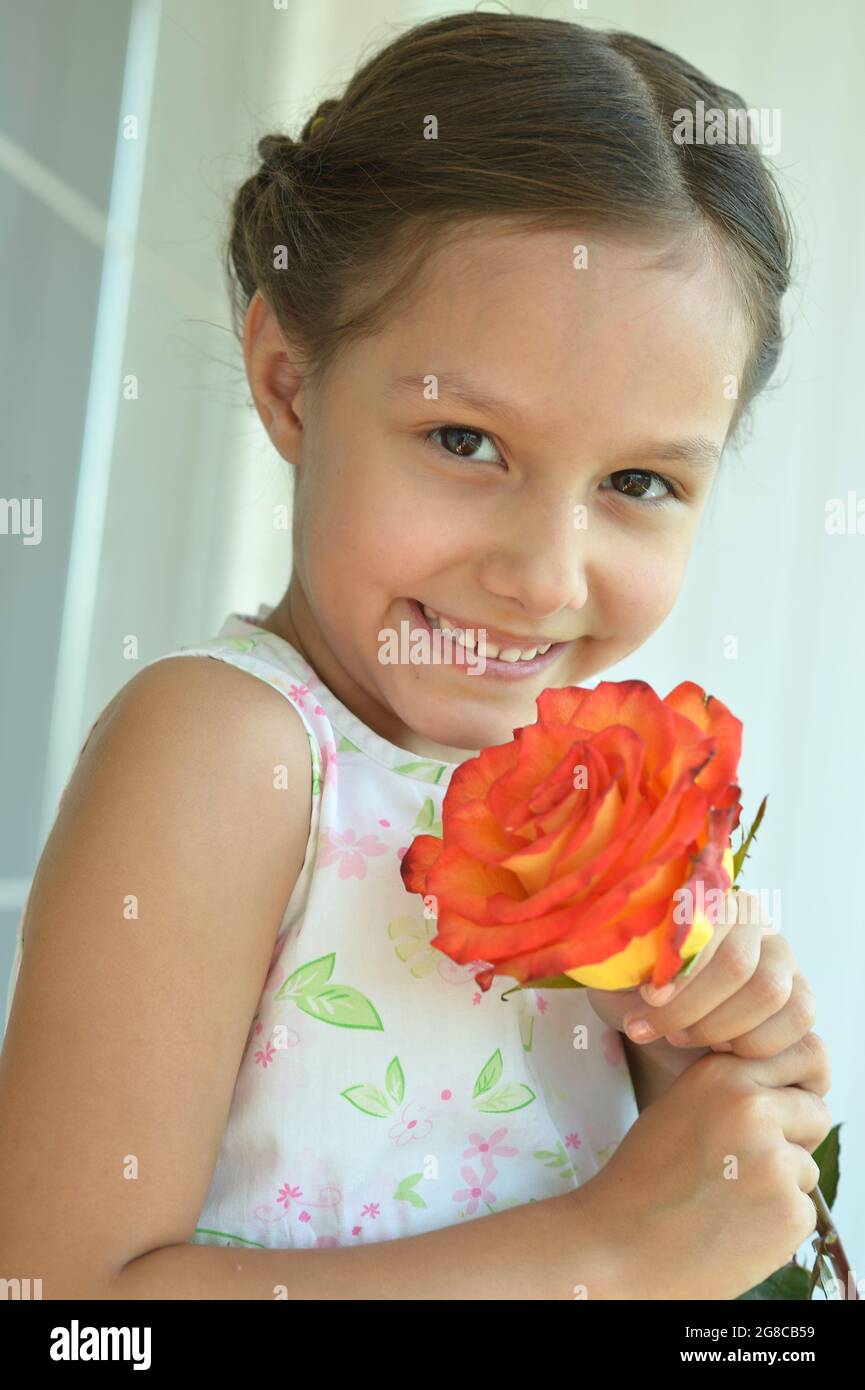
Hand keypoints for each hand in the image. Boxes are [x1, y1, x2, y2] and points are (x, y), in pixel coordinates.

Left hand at [585, 889, 817, 1060]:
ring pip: (770, 992)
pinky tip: (718, 1050)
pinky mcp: (801, 996)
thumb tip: (640, 972)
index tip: (647, 999)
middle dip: (690, 1008)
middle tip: (652, 1030)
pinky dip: (755, 1044)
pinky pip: (797, 1019)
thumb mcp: (619, 973)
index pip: (705, 928)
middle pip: (738, 964)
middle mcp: (754, 919)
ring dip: (719, 1027)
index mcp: (710, 896)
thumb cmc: (635, 990)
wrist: (661, 1025)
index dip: (679, 971)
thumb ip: (626, 962)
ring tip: (678, 1038)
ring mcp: (785, 957)